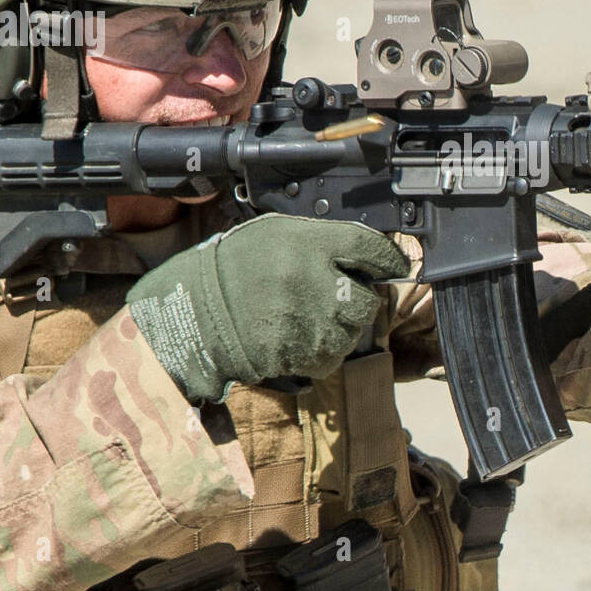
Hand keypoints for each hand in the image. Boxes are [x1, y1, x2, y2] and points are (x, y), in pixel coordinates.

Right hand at [127, 214, 408, 402]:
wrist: (195, 313)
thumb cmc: (236, 267)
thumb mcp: (278, 234)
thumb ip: (323, 240)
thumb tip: (369, 252)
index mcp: (308, 243)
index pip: (369, 247)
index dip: (389, 257)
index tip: (395, 264)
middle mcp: (313, 281)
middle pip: (367, 299)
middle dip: (358, 300)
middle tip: (335, 295)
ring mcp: (308, 321)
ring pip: (352, 332)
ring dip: (340, 328)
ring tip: (309, 316)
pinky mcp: (299, 353)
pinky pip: (332, 356)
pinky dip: (322, 351)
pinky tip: (299, 336)